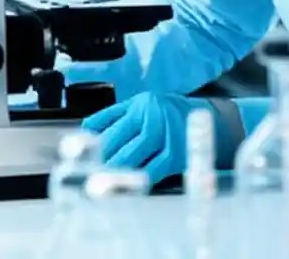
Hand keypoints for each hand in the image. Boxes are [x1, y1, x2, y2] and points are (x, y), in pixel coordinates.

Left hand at [82, 92, 220, 183]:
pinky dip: (137, 180)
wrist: (217, 122)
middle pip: (114, 141)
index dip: (86, 141)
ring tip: (96, 184)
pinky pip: (150, 171)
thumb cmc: (175, 116)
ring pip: (129, 157)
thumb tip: (85, 132)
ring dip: (111, 172)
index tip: (71, 155)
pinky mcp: (177, 153)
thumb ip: (117, 116)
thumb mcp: (147, 106)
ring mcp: (166, 133)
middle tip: (79, 175)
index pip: (105, 122)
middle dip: (95, 160)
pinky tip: (127, 187)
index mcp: (142, 102)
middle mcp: (153, 114)